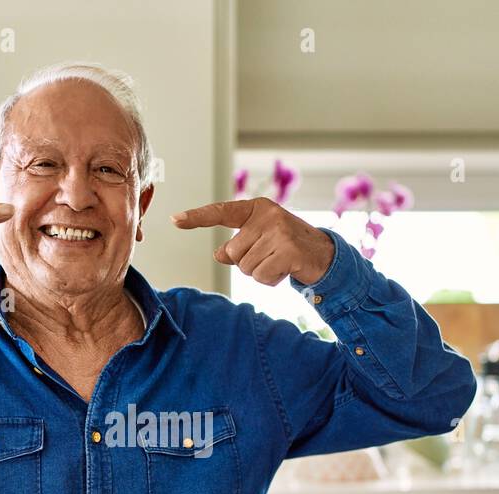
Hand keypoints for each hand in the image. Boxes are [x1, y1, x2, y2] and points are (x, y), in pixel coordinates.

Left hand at [171, 197, 333, 286]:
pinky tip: (285, 270)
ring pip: (245, 267)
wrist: (324, 255)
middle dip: (246, 262)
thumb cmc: (287, 247)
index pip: (221, 212)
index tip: (174, 219)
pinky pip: (261, 276)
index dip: (197, 217)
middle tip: (269, 257)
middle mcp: (266, 215)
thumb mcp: (261, 242)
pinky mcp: (288, 249)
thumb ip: (238, 246)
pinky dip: (270, 280)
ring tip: (278, 262)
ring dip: (260, 272)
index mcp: (256, 209)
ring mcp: (278, 231)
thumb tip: (219, 253)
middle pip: (232, 252)